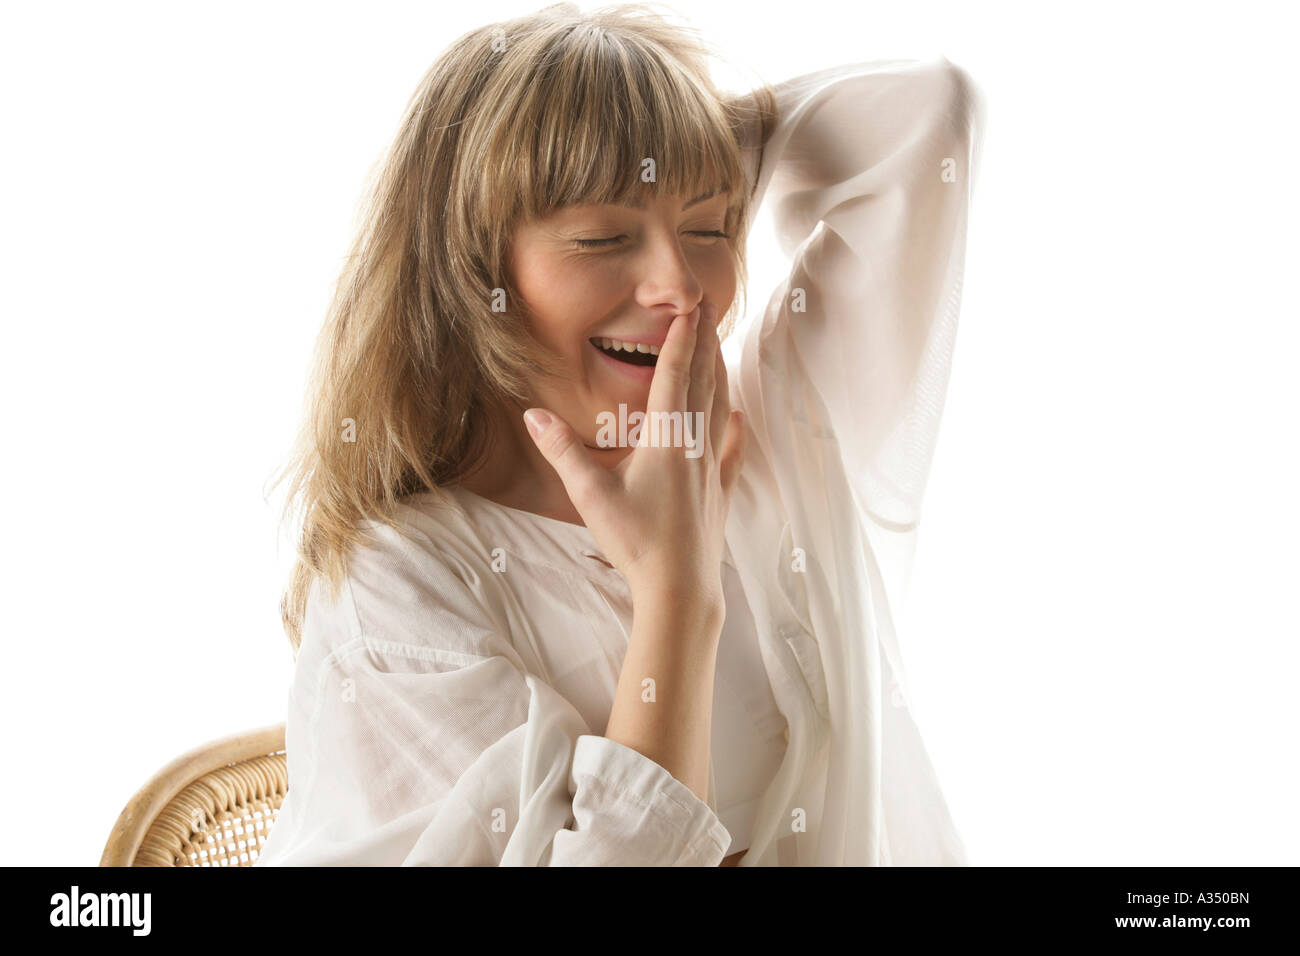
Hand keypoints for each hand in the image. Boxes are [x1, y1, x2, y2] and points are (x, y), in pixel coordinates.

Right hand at [522, 302, 744, 608]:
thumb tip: (533, 415)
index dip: (680, 338)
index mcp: (666, 439)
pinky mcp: (719, 493)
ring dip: (718, 373)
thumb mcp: (591, 496)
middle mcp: (695, 446)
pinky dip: (733, 426)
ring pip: (718, 408)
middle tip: (707, 308)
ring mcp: (712, 469)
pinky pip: (731, 449)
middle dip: (703, 342)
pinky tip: (736, 415)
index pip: (674, 375)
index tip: (688, 306)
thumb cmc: (636, 543)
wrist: (680, 589)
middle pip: (702, 382)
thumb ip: (563, 452)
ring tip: (717, 347)